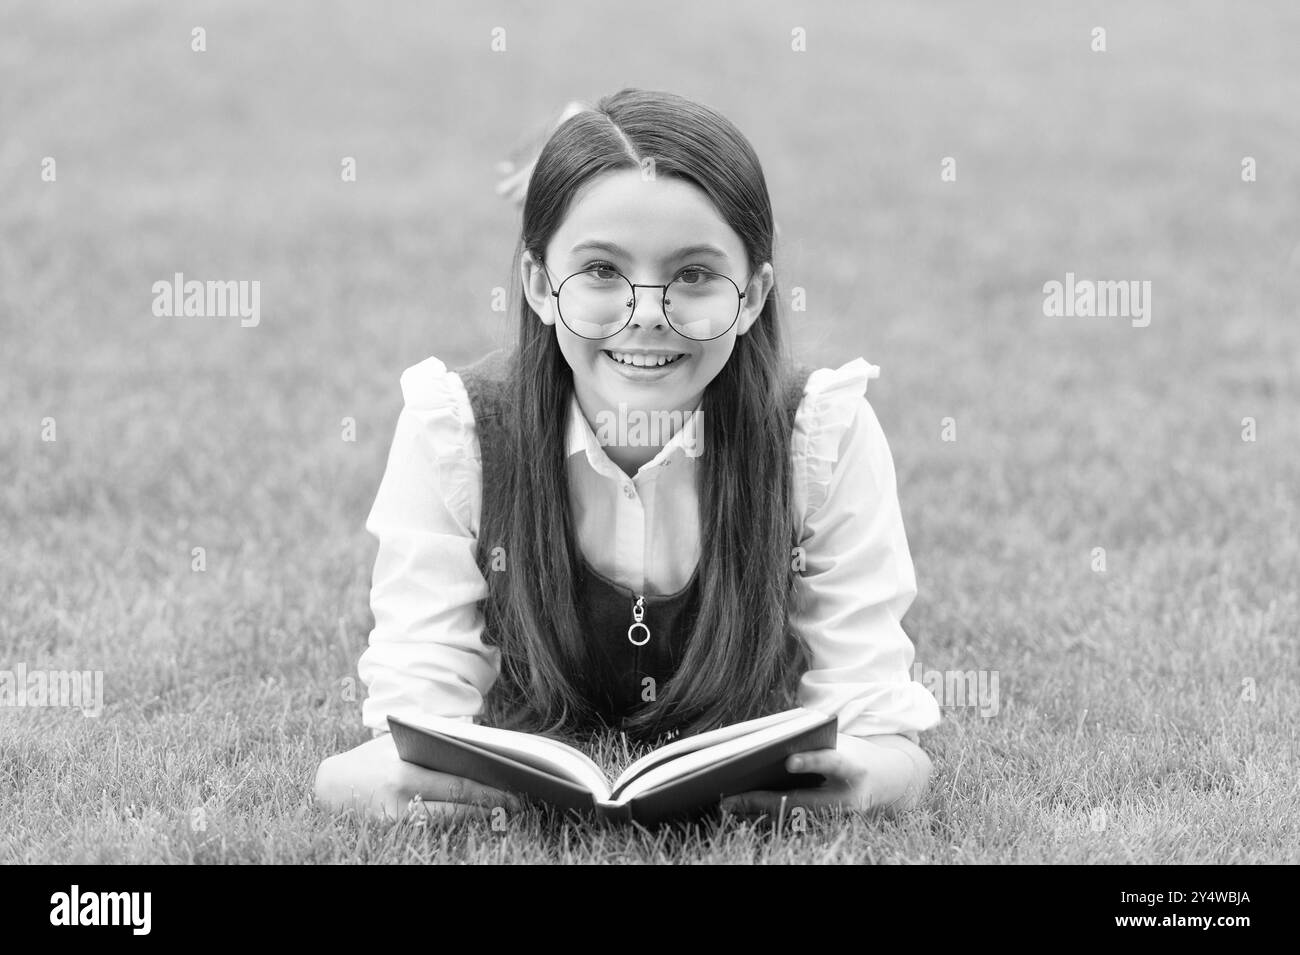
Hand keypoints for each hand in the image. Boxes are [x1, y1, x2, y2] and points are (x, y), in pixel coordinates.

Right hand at [313, 732, 521, 822]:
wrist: (329, 786)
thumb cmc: (373, 758)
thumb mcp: (400, 745)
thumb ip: (434, 746)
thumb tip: (482, 749)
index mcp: (403, 775)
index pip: (457, 785)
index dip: (490, 791)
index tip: (516, 789)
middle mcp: (399, 803)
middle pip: (457, 807)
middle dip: (491, 805)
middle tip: (519, 802)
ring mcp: (395, 824)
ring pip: (449, 821)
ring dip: (478, 815)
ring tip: (504, 808)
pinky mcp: (392, 834)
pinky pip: (433, 827)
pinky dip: (457, 820)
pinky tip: (476, 813)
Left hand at [719, 733, 929, 820]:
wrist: (886, 780)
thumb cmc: (852, 752)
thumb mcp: (837, 740)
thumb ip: (808, 738)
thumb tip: (762, 738)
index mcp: (852, 767)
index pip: (832, 763)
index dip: (813, 762)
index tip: (789, 761)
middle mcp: (846, 799)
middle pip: (801, 802)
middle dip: (764, 801)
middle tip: (730, 799)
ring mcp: (837, 818)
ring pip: (793, 818)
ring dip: (759, 813)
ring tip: (728, 804)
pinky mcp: (829, 827)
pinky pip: (794, 824)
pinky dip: (767, 817)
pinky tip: (742, 810)